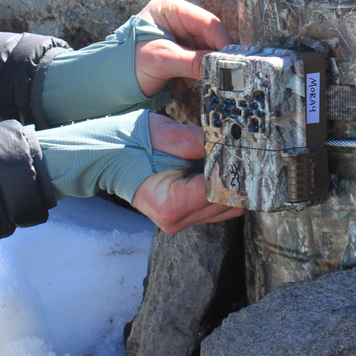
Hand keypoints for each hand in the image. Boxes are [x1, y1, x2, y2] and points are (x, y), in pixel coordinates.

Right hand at [131, 114, 242, 232]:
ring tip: (235, 157)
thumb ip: (198, 141)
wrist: (106, 155)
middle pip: (226, 203)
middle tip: (248, 149)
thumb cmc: (129, 143)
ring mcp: (180, 222)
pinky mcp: (184, 216)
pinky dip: (223, 189)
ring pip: (226, 209)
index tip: (246, 149)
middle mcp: (176, 220)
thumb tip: (231, 139)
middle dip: (238, 177)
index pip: (218, 192)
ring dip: (233, 185)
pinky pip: (216, 207)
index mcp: (170, 204)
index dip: (236, 170)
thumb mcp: (165, 134)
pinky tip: (223, 168)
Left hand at [133, 0, 230, 96]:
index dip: (222, 40)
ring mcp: (183, 40)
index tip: (235, 58)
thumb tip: (224, 67)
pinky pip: (204, 65)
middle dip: (218, 55)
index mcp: (170, 9)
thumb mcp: (161, 60)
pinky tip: (204, 82)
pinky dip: (206, 75)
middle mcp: (179, 21)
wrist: (109, 86)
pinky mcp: (185, 58)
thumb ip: (193, 62)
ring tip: (215, 79)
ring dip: (211, 67)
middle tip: (233, 71)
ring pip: (210, 53)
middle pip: (212, 37)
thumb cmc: (126, 64)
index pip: (206, 22)